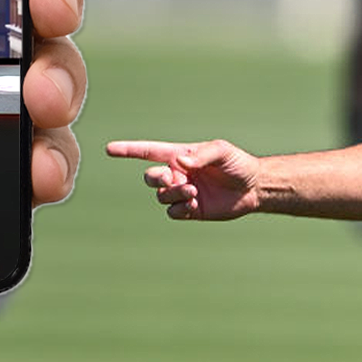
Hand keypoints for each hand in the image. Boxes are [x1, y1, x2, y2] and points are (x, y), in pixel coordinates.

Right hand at [105, 139, 262, 219]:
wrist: (252, 187)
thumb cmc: (237, 163)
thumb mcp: (221, 152)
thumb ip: (200, 155)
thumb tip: (179, 163)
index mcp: (180, 156)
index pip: (148, 152)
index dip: (128, 150)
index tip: (109, 149)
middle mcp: (177, 174)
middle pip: (150, 178)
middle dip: (157, 179)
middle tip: (175, 180)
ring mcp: (182, 192)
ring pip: (161, 196)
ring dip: (174, 194)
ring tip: (193, 192)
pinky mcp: (190, 209)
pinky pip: (173, 212)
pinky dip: (180, 208)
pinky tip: (195, 204)